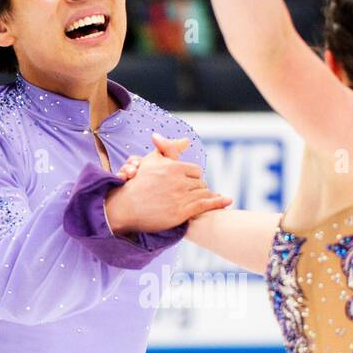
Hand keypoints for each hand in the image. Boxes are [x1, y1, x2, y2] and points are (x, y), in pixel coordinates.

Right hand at [104, 133, 230, 232]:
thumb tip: (187, 140)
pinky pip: (205, 205)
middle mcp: (179, 181)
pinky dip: (218, 203)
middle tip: (197, 194)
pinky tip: (227, 201)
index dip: (194, 178)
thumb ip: (170, 148)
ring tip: (214, 199)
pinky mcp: (181, 212)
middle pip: (200, 183)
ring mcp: (181, 197)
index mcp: (174, 167)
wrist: (125, 207)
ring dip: (208, 196)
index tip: (191, 184)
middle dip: (199, 188)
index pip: (195, 171)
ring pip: (203, 194)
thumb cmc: (138, 183)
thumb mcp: (153, 160)